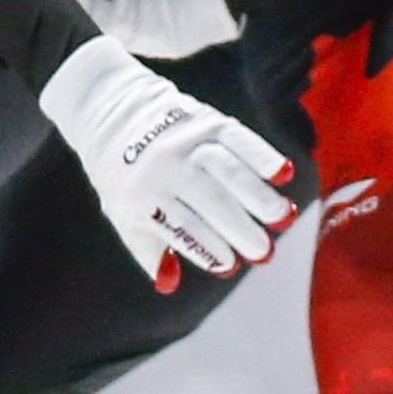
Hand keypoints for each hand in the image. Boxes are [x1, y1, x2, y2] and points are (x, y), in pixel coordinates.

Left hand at [37, 37, 297, 291]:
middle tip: (264, 253)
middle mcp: (163, 164)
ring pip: (229, 170)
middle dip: (239, 229)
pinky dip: (262, 155)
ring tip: (284, 220)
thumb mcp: (123, 212)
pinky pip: (240, 138)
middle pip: (210, 200)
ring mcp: (187, 140)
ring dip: (259, 196)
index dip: (206, 248)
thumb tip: (169, 285)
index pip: (180, 226)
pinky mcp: (207, 119)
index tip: (230, 267)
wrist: (108, 108)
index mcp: (140, 192)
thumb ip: (146, 249)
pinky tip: (284, 175)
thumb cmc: (122, 173)